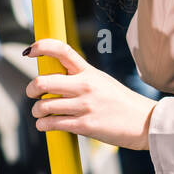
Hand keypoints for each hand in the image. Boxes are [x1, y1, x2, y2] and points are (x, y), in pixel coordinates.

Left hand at [25, 38, 156, 150]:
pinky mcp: (84, 125)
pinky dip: (44, 125)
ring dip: (37, 112)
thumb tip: (53, 81)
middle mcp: (85, 86)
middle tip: (32, 93)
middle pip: (42, 82)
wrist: (143, 122)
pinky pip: (51, 124)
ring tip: (42, 113)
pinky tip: (47, 125)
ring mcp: (84, 106)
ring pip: (43, 106)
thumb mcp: (102, 81)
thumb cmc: (121, 102)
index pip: (62, 51)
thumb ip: (80, 78)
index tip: (30, 50)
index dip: (42, 47)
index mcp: (89, 72)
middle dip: (31, 89)